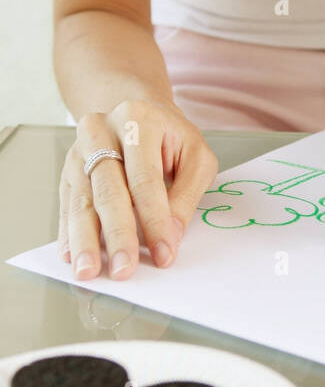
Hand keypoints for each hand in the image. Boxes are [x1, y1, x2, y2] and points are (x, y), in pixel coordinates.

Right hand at [58, 100, 217, 280]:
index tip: (163, 253)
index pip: (145, 178)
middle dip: (117, 234)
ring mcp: (79, 150)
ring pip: (81, 200)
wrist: (138, 116)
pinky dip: (69, 233)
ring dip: (86, 240)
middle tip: (124, 269)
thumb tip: (171, 235)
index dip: (154, 219)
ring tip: (90, 271)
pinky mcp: (68, 170)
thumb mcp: (196, 155)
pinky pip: (67, 205)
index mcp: (138, 120)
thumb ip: (187, 194)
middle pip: (108, 190)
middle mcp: (102, 131)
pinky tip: (72, 255)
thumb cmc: (171, 137)